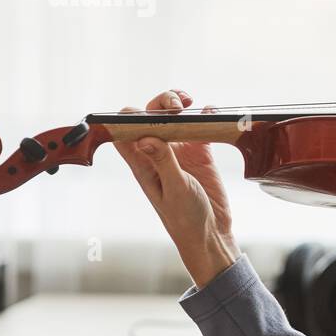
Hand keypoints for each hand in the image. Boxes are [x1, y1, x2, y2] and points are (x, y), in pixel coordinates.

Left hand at [113, 89, 237, 287]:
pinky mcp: (201, 153)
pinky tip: (210, 113)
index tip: (139, 112)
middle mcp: (158, 153)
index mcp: (142, 163)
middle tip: (175, 106)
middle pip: (150, 118)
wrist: (211, 233)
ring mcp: (180, 152)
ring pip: (174, 119)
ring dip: (179, 106)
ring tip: (187, 102)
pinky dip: (205, 116)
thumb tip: (145, 137)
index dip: (127, 118)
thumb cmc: (185, 218)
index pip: (124, 133)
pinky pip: (200, 128)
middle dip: (158, 105)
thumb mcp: (174, 190)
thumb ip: (163, 162)